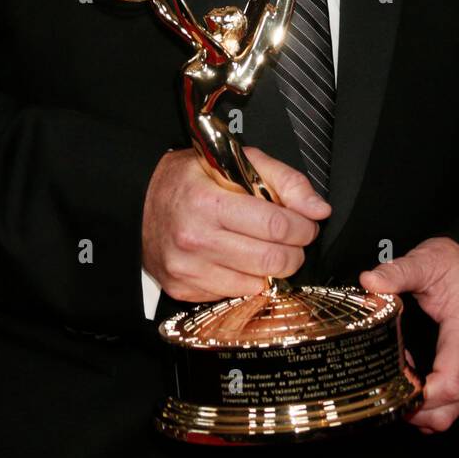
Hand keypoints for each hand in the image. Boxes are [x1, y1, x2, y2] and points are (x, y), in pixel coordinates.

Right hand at [142, 145, 330, 302]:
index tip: (307, 224)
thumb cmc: (192, 179)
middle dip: (294, 251)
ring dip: (274, 268)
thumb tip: (318, 209)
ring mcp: (187, 269)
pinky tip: (242, 260)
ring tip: (268, 248)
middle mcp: (194, 239)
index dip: (302, 226)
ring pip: (257, 283)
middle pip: (270, 259)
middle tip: (294, 240)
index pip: (274, 224)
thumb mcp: (238, 162)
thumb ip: (285, 180)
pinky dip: (249, 280)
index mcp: (207, 202)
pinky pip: (236, 295)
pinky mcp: (184, 290)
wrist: (140, 202)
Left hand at [359, 236, 458, 433]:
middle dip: (415, 411)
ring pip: (452, 413)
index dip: (420, 397)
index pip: (449, 384)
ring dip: (422, 408)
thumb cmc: (456, 267)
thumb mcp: (426, 260)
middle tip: (385, 392)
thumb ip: (398, 271)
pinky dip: (430, 403)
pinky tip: (411, 379)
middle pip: (449, 409)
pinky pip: (454, 404)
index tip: (393, 388)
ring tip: (397, 382)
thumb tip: (370, 281)